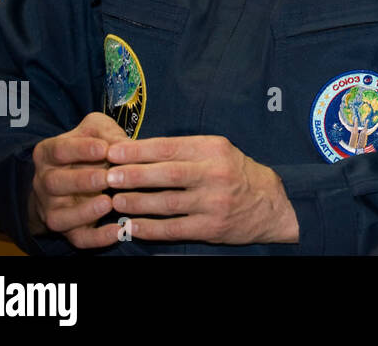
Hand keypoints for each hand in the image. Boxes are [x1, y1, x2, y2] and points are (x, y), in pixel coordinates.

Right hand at [28, 112, 128, 248]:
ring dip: (84, 212)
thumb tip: (124, 145)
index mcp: (48, 154)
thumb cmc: (89, 148)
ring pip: (60, 216)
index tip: (104, 149)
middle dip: (81, 181)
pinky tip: (118, 231)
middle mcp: (45, 182)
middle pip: (55, 183)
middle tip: (107, 178)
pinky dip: (97, 239)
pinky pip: (77, 238)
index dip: (80, 149)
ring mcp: (53, 208)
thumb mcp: (96, 130)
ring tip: (108, 203)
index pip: (58, 150)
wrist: (75, 176)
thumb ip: (107, 132)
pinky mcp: (68, 229)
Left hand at [105, 135, 298, 244]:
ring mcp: (213, 203)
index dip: (138, 150)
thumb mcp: (217, 152)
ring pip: (166, 203)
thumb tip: (138, 152)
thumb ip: (185, 151)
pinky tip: (131, 226)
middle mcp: (214, 174)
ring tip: (114, 200)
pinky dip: (149, 228)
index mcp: (214, 149)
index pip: (169, 147)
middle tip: (107, 177)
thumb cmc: (235, 173)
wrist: (269, 204)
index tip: (113, 152)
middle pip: (167, 174)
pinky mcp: (211, 227)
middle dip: (133, 175)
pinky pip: (173, 229)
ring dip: (136, 202)